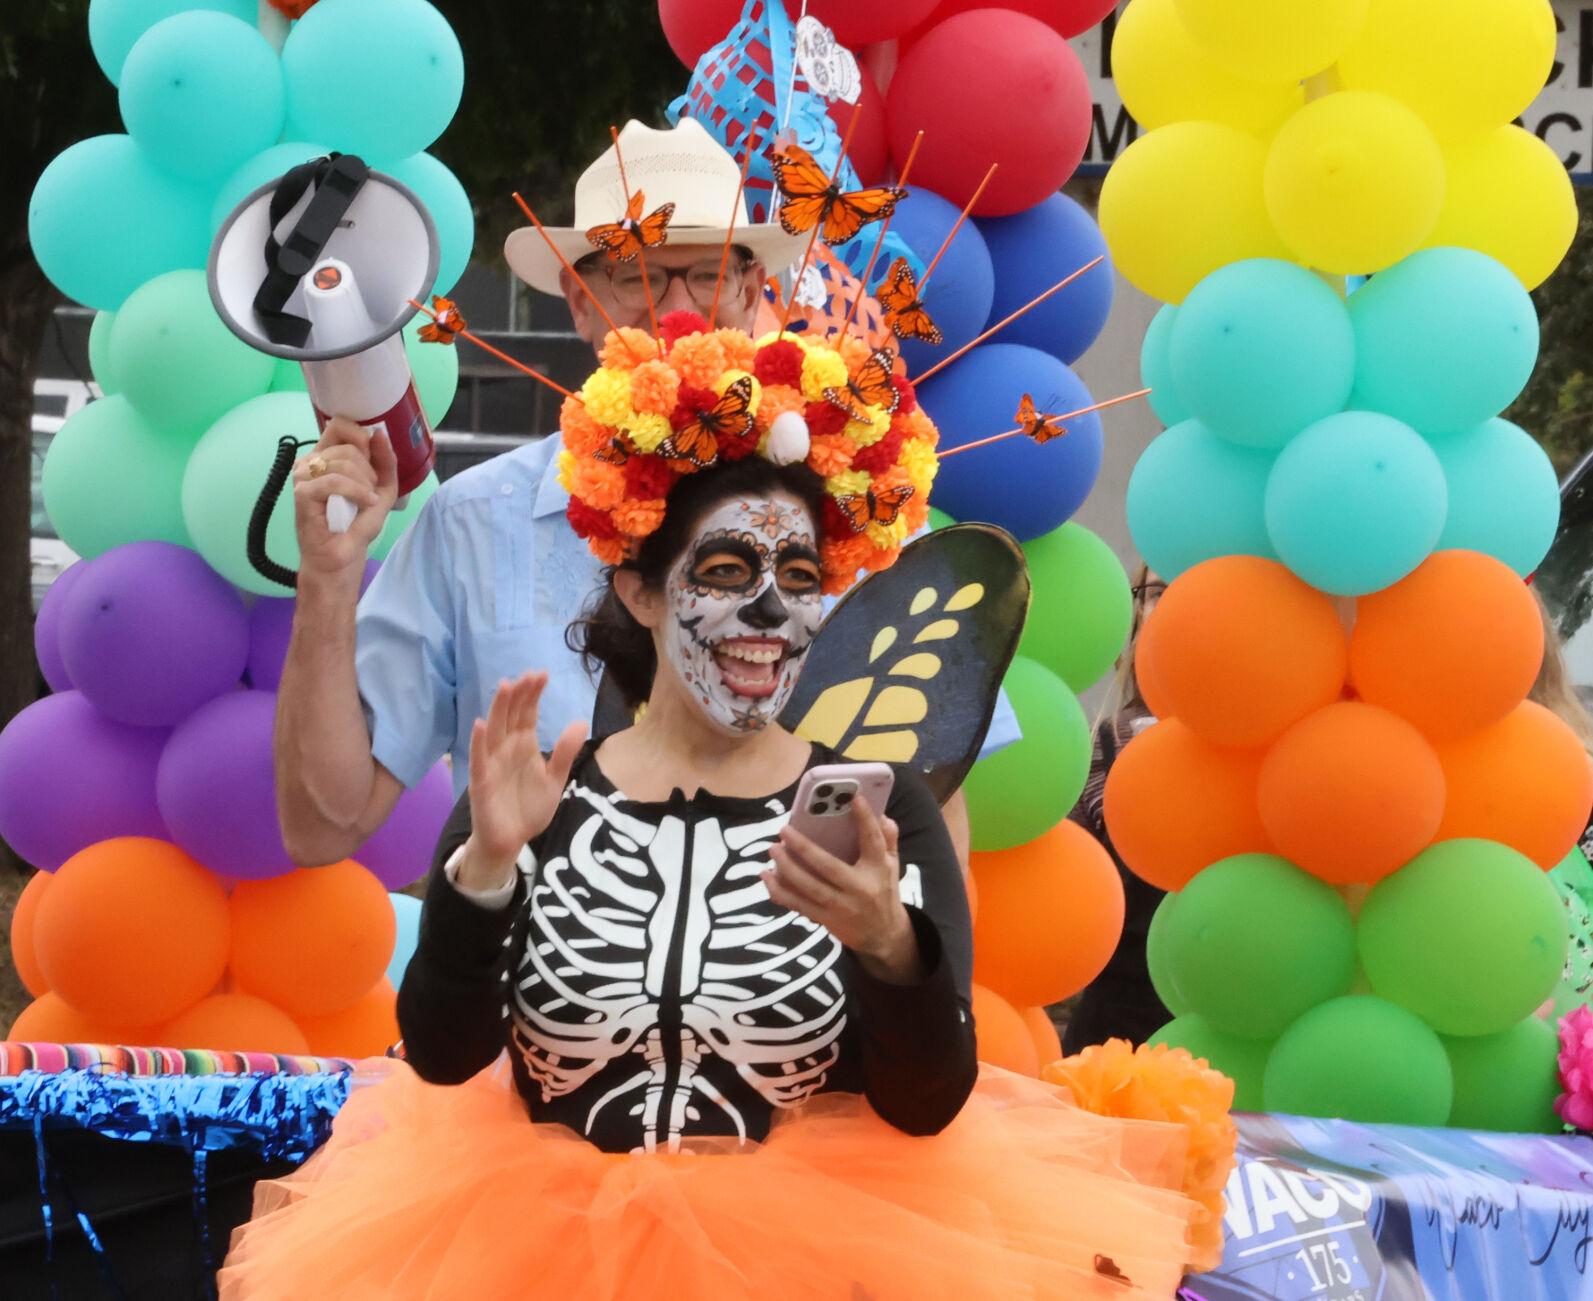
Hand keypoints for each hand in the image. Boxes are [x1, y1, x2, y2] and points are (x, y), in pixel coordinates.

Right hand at [293, 417, 397, 579]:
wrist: (343, 555)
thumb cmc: (357, 523)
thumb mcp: (382, 488)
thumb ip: (385, 461)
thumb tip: (380, 433)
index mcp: (327, 455)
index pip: (340, 424)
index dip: (360, 436)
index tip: (371, 459)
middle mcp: (311, 461)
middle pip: (350, 446)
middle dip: (370, 471)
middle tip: (367, 493)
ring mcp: (303, 475)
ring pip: (345, 462)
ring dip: (365, 485)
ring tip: (364, 502)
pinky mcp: (302, 492)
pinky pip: (335, 481)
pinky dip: (357, 493)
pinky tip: (364, 504)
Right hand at [462, 671, 587, 888]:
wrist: (511, 841)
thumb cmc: (529, 809)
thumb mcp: (555, 780)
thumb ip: (565, 753)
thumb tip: (581, 722)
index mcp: (524, 746)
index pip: (528, 714)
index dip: (533, 695)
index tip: (542, 674)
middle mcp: (506, 749)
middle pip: (511, 716)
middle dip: (519, 695)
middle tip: (529, 674)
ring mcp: (492, 763)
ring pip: (494, 730)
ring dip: (498, 709)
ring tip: (505, 686)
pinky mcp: (481, 781)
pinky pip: (479, 759)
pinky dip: (478, 742)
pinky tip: (480, 724)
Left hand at [765, 799, 923, 983]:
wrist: (882, 935)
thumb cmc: (883, 890)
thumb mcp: (892, 864)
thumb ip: (888, 837)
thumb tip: (881, 814)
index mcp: (877, 869)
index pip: (872, 841)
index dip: (865, 820)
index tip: (854, 798)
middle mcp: (858, 888)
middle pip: (829, 867)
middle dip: (804, 848)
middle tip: (784, 831)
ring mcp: (841, 907)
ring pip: (809, 888)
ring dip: (787, 869)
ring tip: (773, 850)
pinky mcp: (826, 919)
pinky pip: (799, 905)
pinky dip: (780, 892)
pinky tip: (767, 877)